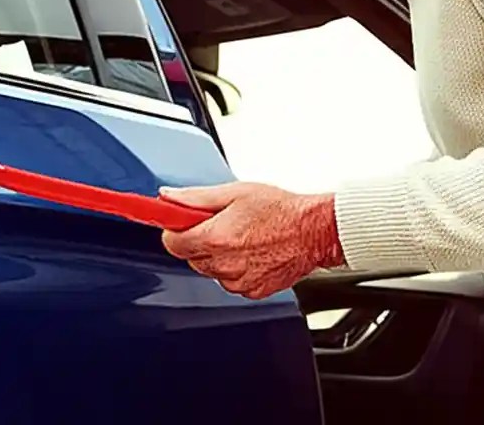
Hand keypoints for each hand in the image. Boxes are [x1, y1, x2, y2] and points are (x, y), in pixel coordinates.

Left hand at [159, 182, 344, 298]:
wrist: (315, 231)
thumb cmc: (281, 210)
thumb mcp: (235, 192)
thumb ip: (196, 198)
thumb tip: (168, 198)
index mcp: (216, 238)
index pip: (171, 243)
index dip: (175, 230)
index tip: (182, 223)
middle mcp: (225, 264)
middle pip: (191, 257)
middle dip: (200, 240)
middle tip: (221, 223)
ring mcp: (238, 281)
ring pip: (210, 270)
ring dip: (218, 256)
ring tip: (242, 237)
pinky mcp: (252, 291)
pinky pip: (231, 281)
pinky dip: (236, 269)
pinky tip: (253, 252)